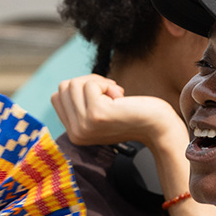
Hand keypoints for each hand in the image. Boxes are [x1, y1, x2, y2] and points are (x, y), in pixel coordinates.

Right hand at [52, 75, 183, 148]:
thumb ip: (81, 105)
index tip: (101, 96)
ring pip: (74, 84)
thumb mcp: (99, 113)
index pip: (57, 97)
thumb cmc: (132, 114)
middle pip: (64, 87)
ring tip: (116, 96)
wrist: (158, 126)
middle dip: (88, 82)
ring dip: (98, 82)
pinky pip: (90, 84)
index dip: (79, 88)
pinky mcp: (96, 115)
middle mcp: (74, 133)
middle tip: (111, 94)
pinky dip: (107, 84)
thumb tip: (66, 85)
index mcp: (73, 134)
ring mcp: (84, 125)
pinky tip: (120, 98)